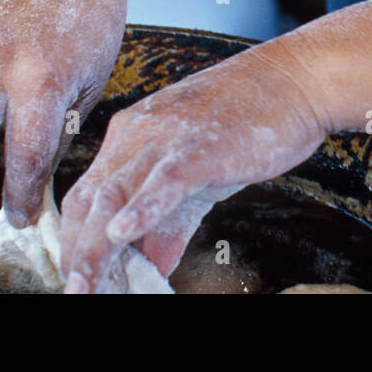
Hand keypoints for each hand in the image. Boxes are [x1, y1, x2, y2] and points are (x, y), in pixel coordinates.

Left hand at [58, 49, 327, 292]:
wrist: (296, 79)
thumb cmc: (253, 121)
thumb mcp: (201, 175)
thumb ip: (171, 220)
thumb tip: (154, 265)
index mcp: (133, 135)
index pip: (88, 196)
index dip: (77, 241)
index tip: (79, 276)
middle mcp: (138, 132)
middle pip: (88, 200)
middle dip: (76, 252)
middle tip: (75, 292)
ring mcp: (166, 137)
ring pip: (114, 194)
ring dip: (95, 247)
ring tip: (86, 285)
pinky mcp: (200, 145)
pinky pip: (162, 180)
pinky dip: (140, 209)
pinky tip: (123, 234)